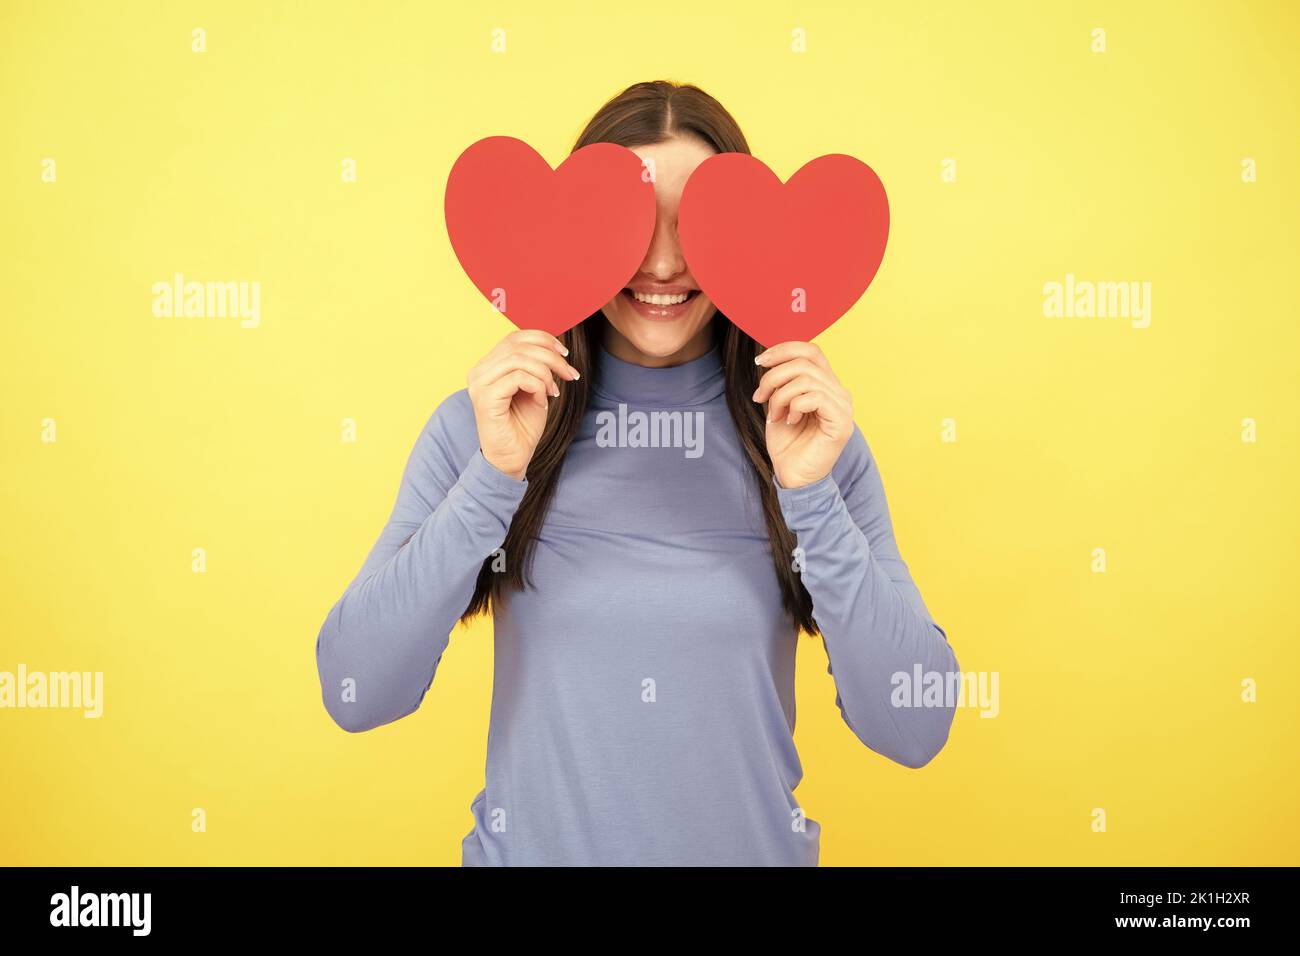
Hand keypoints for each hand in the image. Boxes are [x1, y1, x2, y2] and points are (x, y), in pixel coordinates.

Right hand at [467, 329, 578, 479]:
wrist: (512, 459)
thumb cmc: (522, 426)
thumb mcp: (534, 389)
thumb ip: (536, 367)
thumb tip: (554, 346)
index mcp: (488, 366)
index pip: (514, 337)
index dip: (542, 339)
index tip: (564, 353)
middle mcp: (479, 372)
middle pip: (518, 345)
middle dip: (550, 356)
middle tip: (569, 373)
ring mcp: (479, 384)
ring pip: (519, 359)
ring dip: (546, 372)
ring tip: (555, 390)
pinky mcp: (485, 398)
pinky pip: (518, 377)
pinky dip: (537, 385)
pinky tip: (543, 400)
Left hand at [752, 341, 853, 489]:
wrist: (793, 476)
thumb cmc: (787, 444)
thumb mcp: (778, 404)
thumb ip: (781, 381)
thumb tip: (770, 358)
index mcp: (826, 385)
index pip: (811, 350)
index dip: (783, 349)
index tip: (760, 362)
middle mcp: (839, 392)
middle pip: (805, 362)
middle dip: (774, 377)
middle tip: (760, 397)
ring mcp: (843, 407)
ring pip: (806, 379)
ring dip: (780, 396)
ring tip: (775, 415)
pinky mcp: (841, 422)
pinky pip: (815, 397)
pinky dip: (794, 406)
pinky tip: (790, 421)